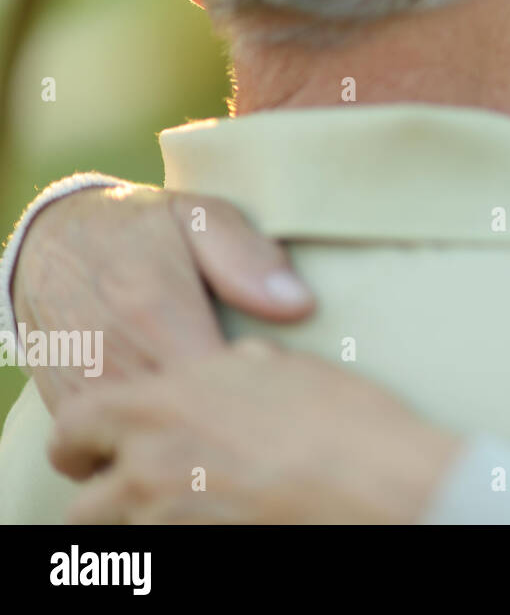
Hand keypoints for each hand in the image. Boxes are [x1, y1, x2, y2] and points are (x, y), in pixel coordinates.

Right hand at [12, 184, 314, 414]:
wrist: (53, 241)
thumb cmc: (144, 229)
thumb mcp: (201, 219)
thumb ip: (248, 258)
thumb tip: (299, 304)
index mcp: (155, 308)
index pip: (221, 383)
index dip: (262, 392)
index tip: (284, 381)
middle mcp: (113, 355)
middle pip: (189, 423)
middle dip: (233, 422)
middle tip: (262, 402)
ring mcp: (84, 386)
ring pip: (151, 444)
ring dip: (193, 438)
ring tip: (227, 413)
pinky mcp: (66, 405)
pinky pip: (114, 447)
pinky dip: (150, 444)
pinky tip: (184, 421)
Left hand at [48, 339, 460, 523]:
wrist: (376, 479)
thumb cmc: (340, 415)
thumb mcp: (283, 367)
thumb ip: (234, 368)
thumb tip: (230, 368)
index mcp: (161, 403)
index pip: (76, 426)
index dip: (79, 443)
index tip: (92, 452)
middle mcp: (150, 463)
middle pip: (85, 505)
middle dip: (104, 503)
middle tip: (135, 497)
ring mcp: (170, 517)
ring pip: (123, 537)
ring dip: (142, 527)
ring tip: (184, 513)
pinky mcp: (197, 548)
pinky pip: (160, 551)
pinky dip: (179, 538)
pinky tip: (219, 522)